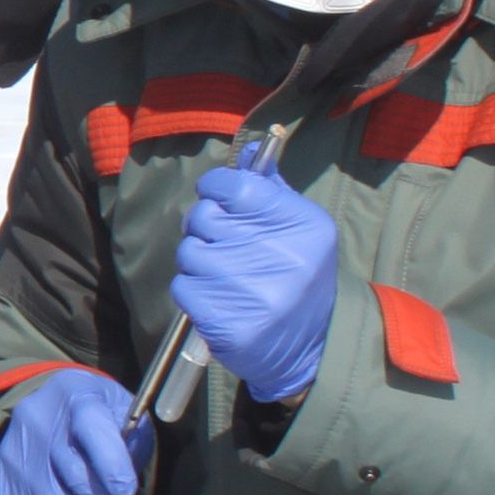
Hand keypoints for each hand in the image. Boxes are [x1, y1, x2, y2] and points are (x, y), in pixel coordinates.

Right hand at [0, 368, 154, 494]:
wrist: (43, 411)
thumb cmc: (95, 414)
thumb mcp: (121, 409)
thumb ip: (133, 441)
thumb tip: (128, 491)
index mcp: (74, 394)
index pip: (90, 427)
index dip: (111, 463)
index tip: (129, 493)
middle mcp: (37, 422)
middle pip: (75, 477)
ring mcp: (15, 456)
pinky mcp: (6, 488)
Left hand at [173, 162, 338, 401]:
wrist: (312, 344)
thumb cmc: (299, 275)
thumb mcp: (300, 227)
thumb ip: (271, 187)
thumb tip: (250, 149)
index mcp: (300, 224)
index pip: (237, 185)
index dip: (216, 187)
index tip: (217, 196)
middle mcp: (278, 255)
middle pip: (205, 217)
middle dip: (205, 227)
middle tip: (223, 243)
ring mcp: (250, 291)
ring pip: (189, 253)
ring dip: (198, 261)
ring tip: (226, 275)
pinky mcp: (226, 322)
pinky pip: (182, 287)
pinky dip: (193, 291)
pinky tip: (219, 299)